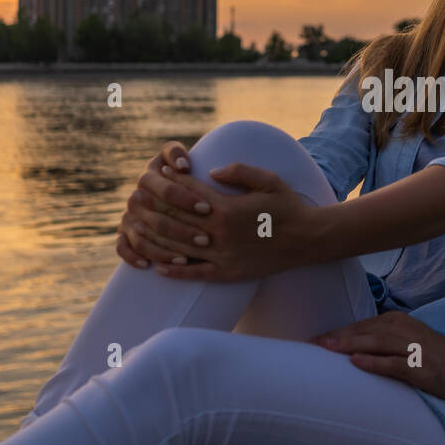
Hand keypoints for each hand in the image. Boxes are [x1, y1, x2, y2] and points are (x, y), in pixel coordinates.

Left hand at [117, 141, 319, 281]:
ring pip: (178, 248)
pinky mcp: (228, 273)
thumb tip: (210, 171)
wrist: (309, 240)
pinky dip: (175, 272)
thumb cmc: (289, 207)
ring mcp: (223, 256)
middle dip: (152, 208)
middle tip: (135, 199)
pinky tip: (159, 268)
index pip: (187, 194)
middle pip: (175, 220)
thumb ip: (239, 171)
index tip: (155, 175)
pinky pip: (195, 274)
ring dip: (155, 239)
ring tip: (137, 230)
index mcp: (227, 208)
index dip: (169, 183)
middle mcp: (220, 233)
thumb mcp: (269, 180)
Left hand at [307, 312, 444, 399]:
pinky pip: (393, 363)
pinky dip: (373, 362)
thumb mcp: (404, 339)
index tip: (315, 340)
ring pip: (376, 342)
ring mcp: (412, 347)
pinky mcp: (419, 366)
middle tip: (313, 344)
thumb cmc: (430, 354)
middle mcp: (403, 329)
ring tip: (327, 348)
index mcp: (397, 321)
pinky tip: (356, 362)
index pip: (362, 325)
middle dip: (337, 337)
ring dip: (350, 344)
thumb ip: (380, 338)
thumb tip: (347, 345)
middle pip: (364, 331)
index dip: (338, 331)